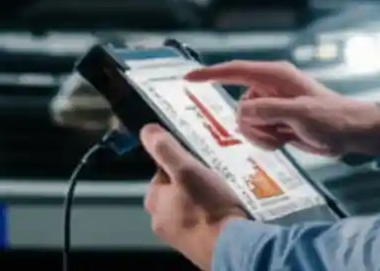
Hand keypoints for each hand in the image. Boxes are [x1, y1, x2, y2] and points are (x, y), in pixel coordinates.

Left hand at [140, 124, 247, 270]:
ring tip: (222, 195)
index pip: (162, 173)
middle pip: (177, 191)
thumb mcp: (186, 169)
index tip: (198, 164)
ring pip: (190, 207)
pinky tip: (225, 212)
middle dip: (193, 183)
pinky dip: (211, 216)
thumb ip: (165, 149)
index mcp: (153, 202)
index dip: (181, 164)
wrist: (232, 247)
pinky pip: (203, 223)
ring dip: (203, 200)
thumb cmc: (207, 208)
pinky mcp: (198, 246)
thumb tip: (147, 130)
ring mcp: (179, 237)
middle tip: (213, 178)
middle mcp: (161, 221)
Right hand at [185, 60, 379, 157]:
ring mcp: (272, 105)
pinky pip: (256, 133)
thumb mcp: (301, 114)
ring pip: (246, 123)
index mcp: (275, 76)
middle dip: (253, 124)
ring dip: (261, 136)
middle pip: (239, 107)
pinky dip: (267, 141)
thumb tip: (242, 112)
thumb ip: (269, 111)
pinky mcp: (276, 121)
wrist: (351, 133)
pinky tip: (286, 141)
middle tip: (277, 131)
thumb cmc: (331, 117)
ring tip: (285, 136)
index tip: (188, 77)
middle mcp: (270, 88)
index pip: (235, 71)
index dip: (210, 74)